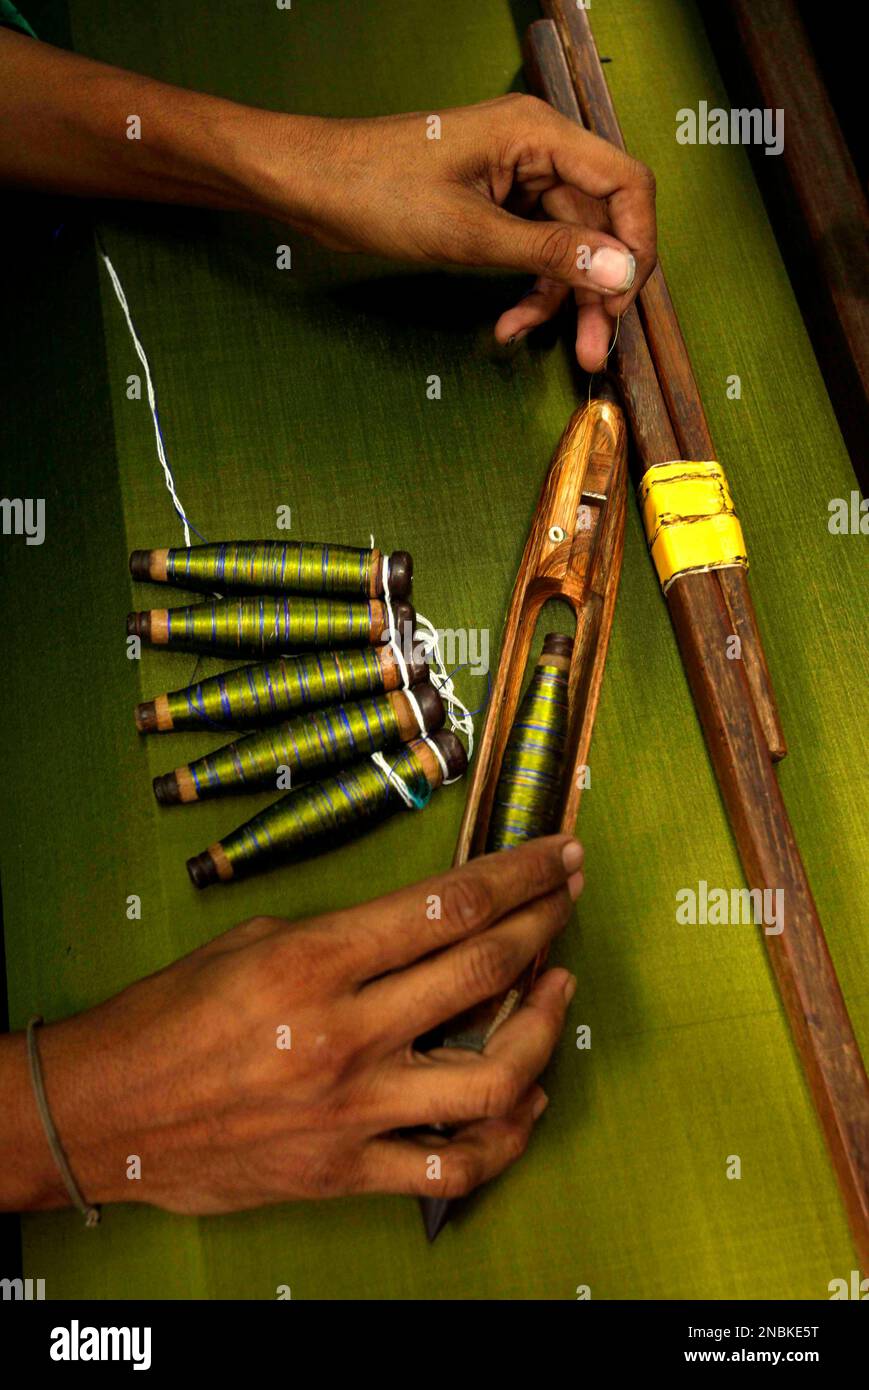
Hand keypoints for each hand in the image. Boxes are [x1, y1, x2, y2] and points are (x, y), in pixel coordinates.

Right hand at [4, 836, 582, 1214]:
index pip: (448, 905)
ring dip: (544, 1027)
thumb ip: (341, 938)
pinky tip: (524, 1100)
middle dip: (544, 921)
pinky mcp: (345, 1173)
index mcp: (316, 960)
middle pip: (484, 970)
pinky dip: (505, 1135)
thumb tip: (424, 930)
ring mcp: (352, 1110)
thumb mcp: (250, 941)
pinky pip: (451, 1164)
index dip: (519, 875)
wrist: (105, 1115)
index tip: (555, 855)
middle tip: (569, 893)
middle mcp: (345, 1032)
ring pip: (492, 1076)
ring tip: (560, 988)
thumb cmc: (169, 1015)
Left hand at [277, 96, 656, 368]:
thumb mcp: (469, 233)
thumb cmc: (377, 190)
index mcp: (537, 133)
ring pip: (568, 246)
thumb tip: (619, 271)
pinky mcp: (496, 207)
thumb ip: (549, 254)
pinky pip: (535, 253)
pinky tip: (509, 323)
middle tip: (592, 347)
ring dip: (561, 298)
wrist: (313, 186)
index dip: (635, 245)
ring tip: (542, 342)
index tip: (619, 302)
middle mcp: (536, 150)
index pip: (625, 184)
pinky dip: (529, 290)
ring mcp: (516, 179)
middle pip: (599, 222)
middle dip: (597, 287)